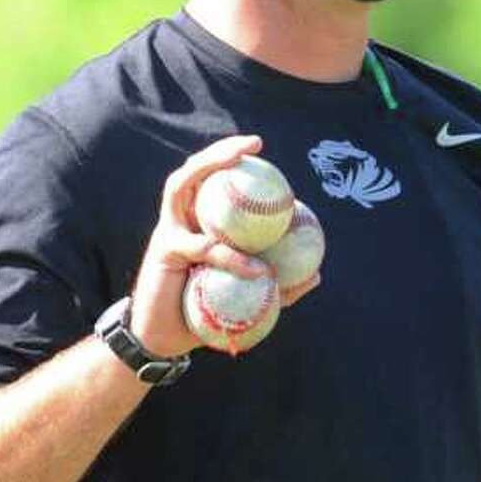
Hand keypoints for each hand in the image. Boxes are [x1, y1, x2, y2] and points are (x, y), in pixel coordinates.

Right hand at [128, 135, 319, 357]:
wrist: (163, 338)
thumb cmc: (201, 313)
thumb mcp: (244, 295)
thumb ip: (277, 286)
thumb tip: (317, 275)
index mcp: (196, 222)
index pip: (212, 181)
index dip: (232, 158)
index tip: (262, 149)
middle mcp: (179, 219)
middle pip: (194, 170)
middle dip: (220, 150)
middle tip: (254, 143)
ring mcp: (168, 230)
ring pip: (182, 186)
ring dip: (208, 165)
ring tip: (238, 159)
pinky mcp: (164, 250)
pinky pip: (204, 247)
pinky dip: (232, 256)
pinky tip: (257, 267)